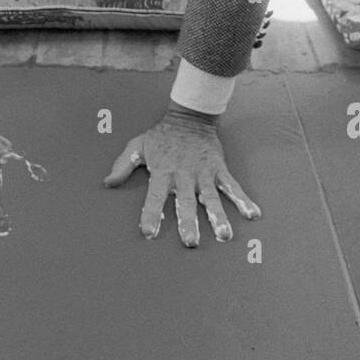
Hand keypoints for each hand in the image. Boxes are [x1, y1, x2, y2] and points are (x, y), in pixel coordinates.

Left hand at [104, 107, 259, 247]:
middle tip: (190, 243)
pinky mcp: (218, 168)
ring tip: (225, 236)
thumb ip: (123, 165)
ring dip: (219, 216)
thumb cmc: (161, 136)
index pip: (155, 197)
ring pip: (212, 198)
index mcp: (162, 172)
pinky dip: (243, 199)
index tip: (149, 233)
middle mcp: (183, 175)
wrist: (189, 116)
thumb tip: (107, 183)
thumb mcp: (138, 146)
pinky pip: (232, 186)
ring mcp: (203, 173)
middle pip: (186, 202)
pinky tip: (252, 214)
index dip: (151, 214)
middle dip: (188, 222)